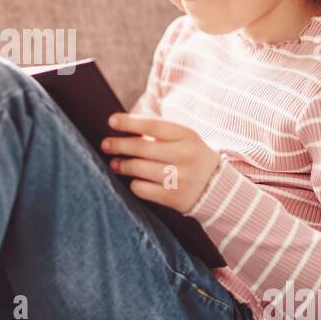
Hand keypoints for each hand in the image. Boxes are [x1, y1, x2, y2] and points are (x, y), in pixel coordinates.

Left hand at [100, 112, 220, 212]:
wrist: (216, 186)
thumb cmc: (189, 155)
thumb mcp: (182, 138)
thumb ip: (157, 131)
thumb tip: (122, 126)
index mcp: (186, 135)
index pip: (152, 125)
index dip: (129, 122)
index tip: (111, 121)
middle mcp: (184, 155)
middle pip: (141, 147)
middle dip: (118, 145)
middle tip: (105, 144)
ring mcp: (179, 178)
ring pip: (138, 168)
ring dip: (121, 165)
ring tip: (115, 163)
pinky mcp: (173, 198)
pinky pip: (141, 189)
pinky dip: (134, 183)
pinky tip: (134, 180)